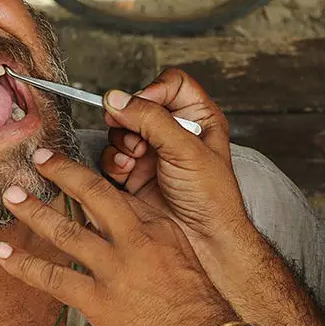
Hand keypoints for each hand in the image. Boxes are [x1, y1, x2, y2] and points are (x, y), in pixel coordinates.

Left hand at [0, 148, 236, 325]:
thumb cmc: (199, 308)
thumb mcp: (182, 258)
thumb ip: (151, 240)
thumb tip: (125, 233)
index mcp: (157, 227)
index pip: (118, 193)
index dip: (90, 176)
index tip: (70, 166)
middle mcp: (134, 240)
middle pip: (92, 194)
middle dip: (62, 172)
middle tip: (38, 158)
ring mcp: (114, 269)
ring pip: (66, 230)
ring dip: (34, 211)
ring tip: (11, 196)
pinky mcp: (98, 301)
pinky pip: (53, 278)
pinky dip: (24, 265)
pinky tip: (4, 255)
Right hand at [100, 68, 253, 246]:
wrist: (204, 241)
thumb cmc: (212, 198)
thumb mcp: (186, 150)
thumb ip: (151, 120)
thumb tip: (117, 99)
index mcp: (200, 118)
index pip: (172, 84)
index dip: (154, 90)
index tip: (144, 104)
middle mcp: (175, 132)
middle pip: (139, 106)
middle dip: (132, 120)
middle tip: (134, 135)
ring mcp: (154, 153)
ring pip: (122, 131)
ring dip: (123, 143)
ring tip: (136, 159)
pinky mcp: (136, 173)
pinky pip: (112, 156)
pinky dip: (115, 162)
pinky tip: (127, 172)